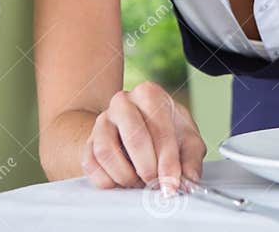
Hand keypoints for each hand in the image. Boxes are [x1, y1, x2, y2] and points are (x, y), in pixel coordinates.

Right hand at [81, 81, 205, 193]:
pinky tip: (123, 182)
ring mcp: (101, 121)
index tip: (171, 185)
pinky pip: (91, 165)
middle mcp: (122, 102)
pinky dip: (108, 180)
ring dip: (126, 175)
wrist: (138, 127)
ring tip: (140, 182)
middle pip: (134, 138)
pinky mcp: (87, 142)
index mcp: (149, 94)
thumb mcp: (187, 139)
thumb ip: (191, 159)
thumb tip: (188, 181)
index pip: (160, 129)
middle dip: (147, 168)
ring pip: (107, 152)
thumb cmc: (167, 131)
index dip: (168, 162)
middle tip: (156, 184)